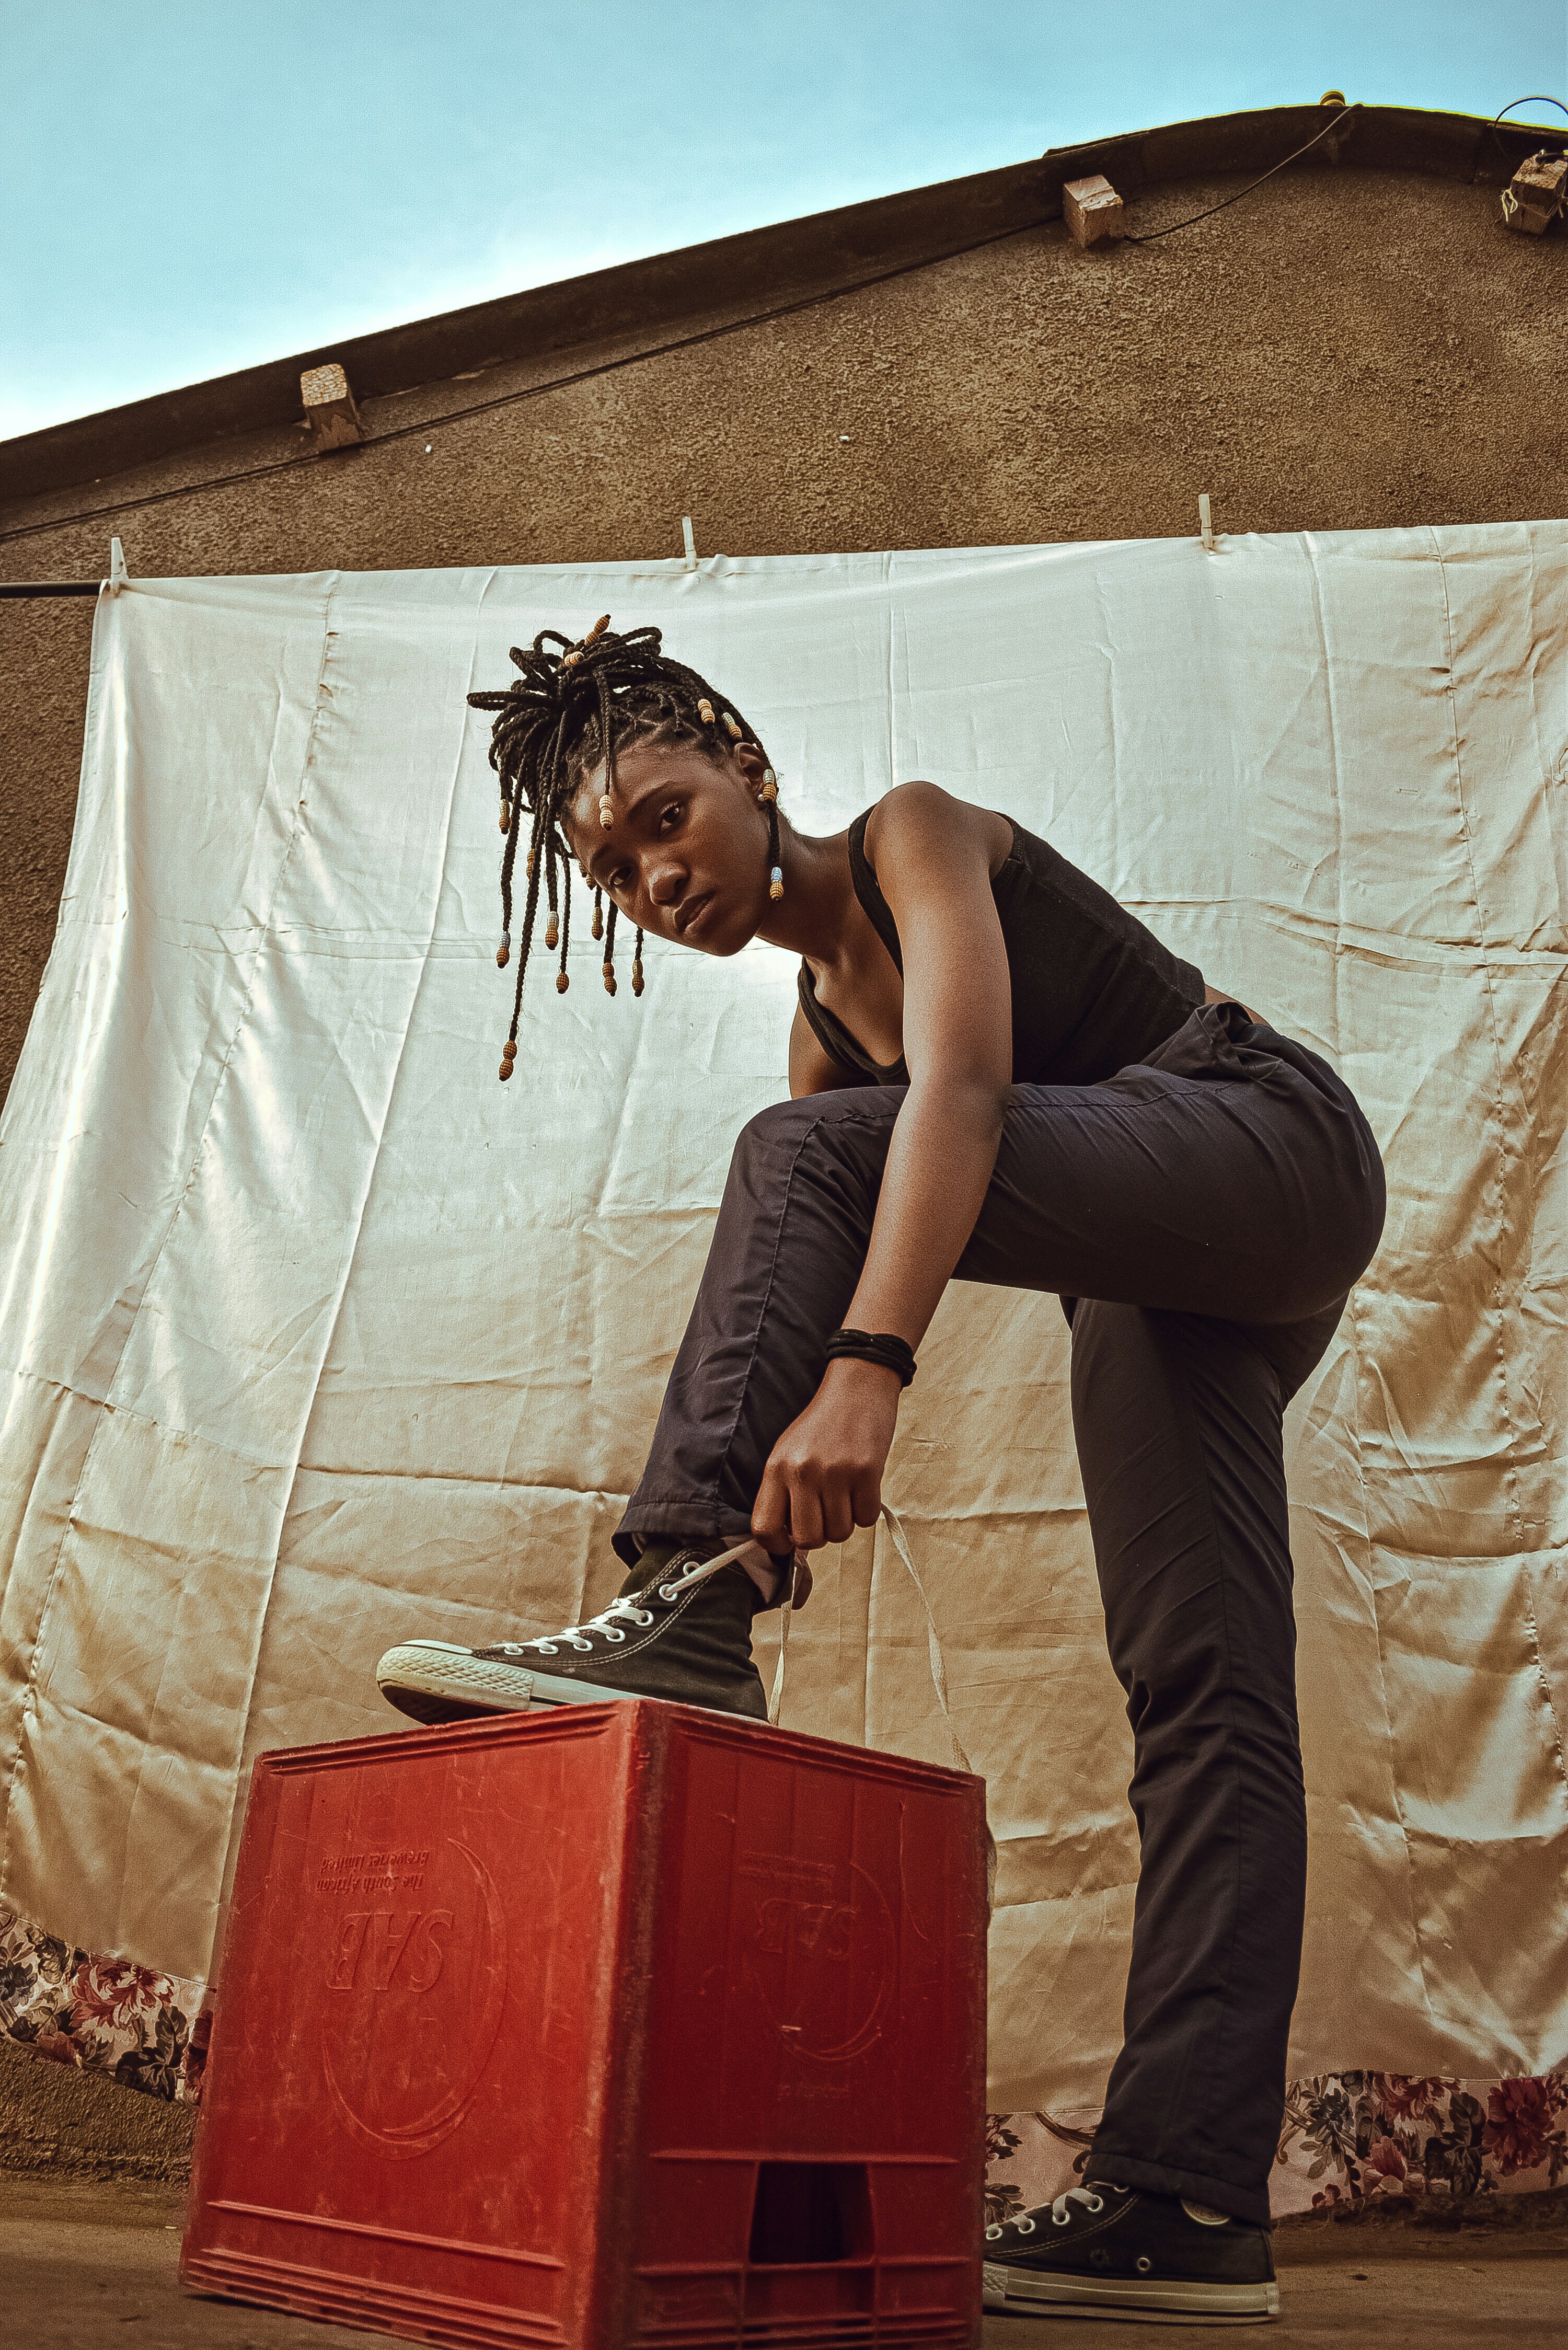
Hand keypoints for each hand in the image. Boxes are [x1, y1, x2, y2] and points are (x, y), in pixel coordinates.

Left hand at [751, 1357, 902, 1552]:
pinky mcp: (867, 1472)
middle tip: (825, 1515)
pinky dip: (866, 1511)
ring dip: (844, 1522)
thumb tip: (788, 1540)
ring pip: (839, 1533)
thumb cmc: (821, 1425)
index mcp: (776, 1468)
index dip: (777, 1545)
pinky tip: (861, 1489)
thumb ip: (783, 1494)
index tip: (789, 1541)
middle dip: (818, 1536)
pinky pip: (866, 1519)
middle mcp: (802, 1472)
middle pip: (808, 1539)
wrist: (856, 1389)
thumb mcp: (787, 1452)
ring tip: (844, 1496)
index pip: (764, 1528)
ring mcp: (836, 1473)